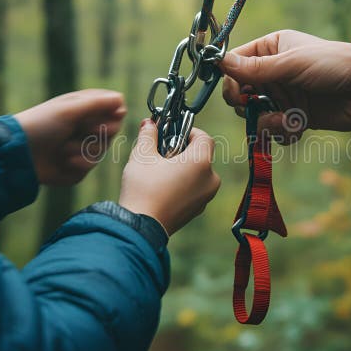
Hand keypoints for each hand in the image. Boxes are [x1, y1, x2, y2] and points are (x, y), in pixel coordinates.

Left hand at [14, 89, 125, 184]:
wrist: (20, 154)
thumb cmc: (41, 125)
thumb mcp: (70, 110)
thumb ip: (97, 104)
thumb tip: (120, 99)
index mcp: (84, 107)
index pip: (115, 108)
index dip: (113, 115)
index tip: (104, 117)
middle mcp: (85, 126)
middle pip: (112, 130)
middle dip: (97, 133)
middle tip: (80, 129)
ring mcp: (81, 146)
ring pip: (102, 150)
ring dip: (82, 149)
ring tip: (62, 148)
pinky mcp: (76, 166)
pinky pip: (89, 167)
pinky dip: (77, 164)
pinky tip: (62, 161)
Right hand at [119, 119, 220, 234]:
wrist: (140, 227)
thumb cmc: (143, 189)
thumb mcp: (142, 155)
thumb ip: (148, 135)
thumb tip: (149, 123)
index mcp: (201, 162)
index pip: (203, 137)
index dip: (188, 131)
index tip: (171, 133)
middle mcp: (210, 179)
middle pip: (202, 155)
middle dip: (183, 150)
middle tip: (162, 152)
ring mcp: (206, 197)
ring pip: (199, 173)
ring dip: (184, 167)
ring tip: (160, 171)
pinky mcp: (198, 209)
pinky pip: (195, 189)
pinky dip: (184, 184)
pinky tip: (163, 187)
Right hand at [220, 30, 350, 142]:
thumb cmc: (333, 65)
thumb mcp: (291, 64)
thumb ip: (255, 69)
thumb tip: (219, 62)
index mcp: (270, 49)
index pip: (234, 67)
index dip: (232, 83)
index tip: (238, 96)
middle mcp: (273, 73)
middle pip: (240, 96)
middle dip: (250, 108)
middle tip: (262, 109)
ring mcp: (283, 96)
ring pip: (256, 117)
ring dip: (269, 124)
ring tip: (287, 121)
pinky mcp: (295, 117)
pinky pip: (275, 131)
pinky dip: (284, 133)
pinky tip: (299, 127)